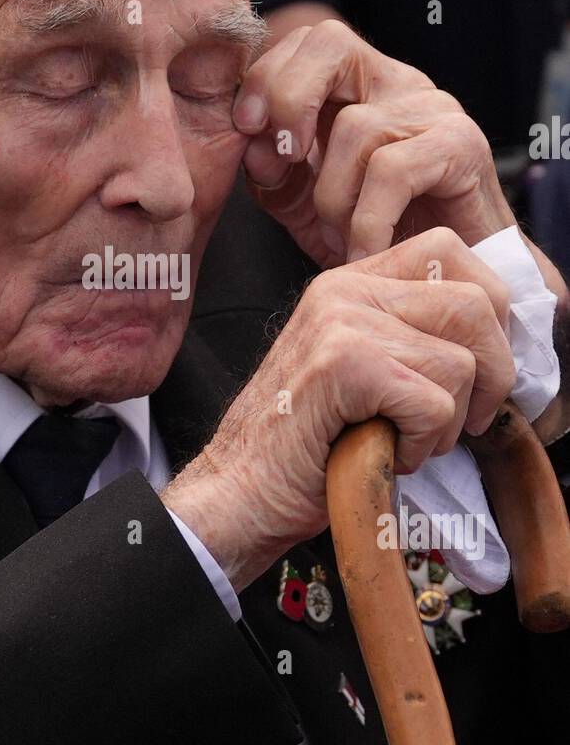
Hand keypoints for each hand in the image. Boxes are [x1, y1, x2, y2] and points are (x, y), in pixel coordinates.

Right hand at [161, 228, 515, 591]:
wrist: (240, 492)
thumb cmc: (308, 446)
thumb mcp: (365, 370)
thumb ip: (416, 338)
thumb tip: (503, 339)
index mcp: (351, 283)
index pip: (451, 252)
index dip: (491, 311)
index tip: (482, 368)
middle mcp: (345, 289)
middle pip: (475, 300)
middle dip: (493, 372)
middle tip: (463, 420)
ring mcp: (342, 321)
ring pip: (461, 362)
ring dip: (446, 422)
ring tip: (400, 441)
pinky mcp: (344, 364)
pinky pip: (435, 403)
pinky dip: (422, 445)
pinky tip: (382, 453)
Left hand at [232, 20, 515, 267]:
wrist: (449, 283)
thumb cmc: (383, 239)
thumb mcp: (310, 203)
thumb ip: (276, 172)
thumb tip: (258, 147)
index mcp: (358, 85)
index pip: (306, 41)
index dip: (266, 76)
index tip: (245, 128)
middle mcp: (397, 84)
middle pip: (331, 43)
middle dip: (288, 98)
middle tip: (282, 163)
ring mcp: (434, 110)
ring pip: (355, 127)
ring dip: (332, 198)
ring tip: (339, 239)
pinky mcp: (462, 146)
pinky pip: (392, 171)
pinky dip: (367, 221)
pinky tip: (363, 251)